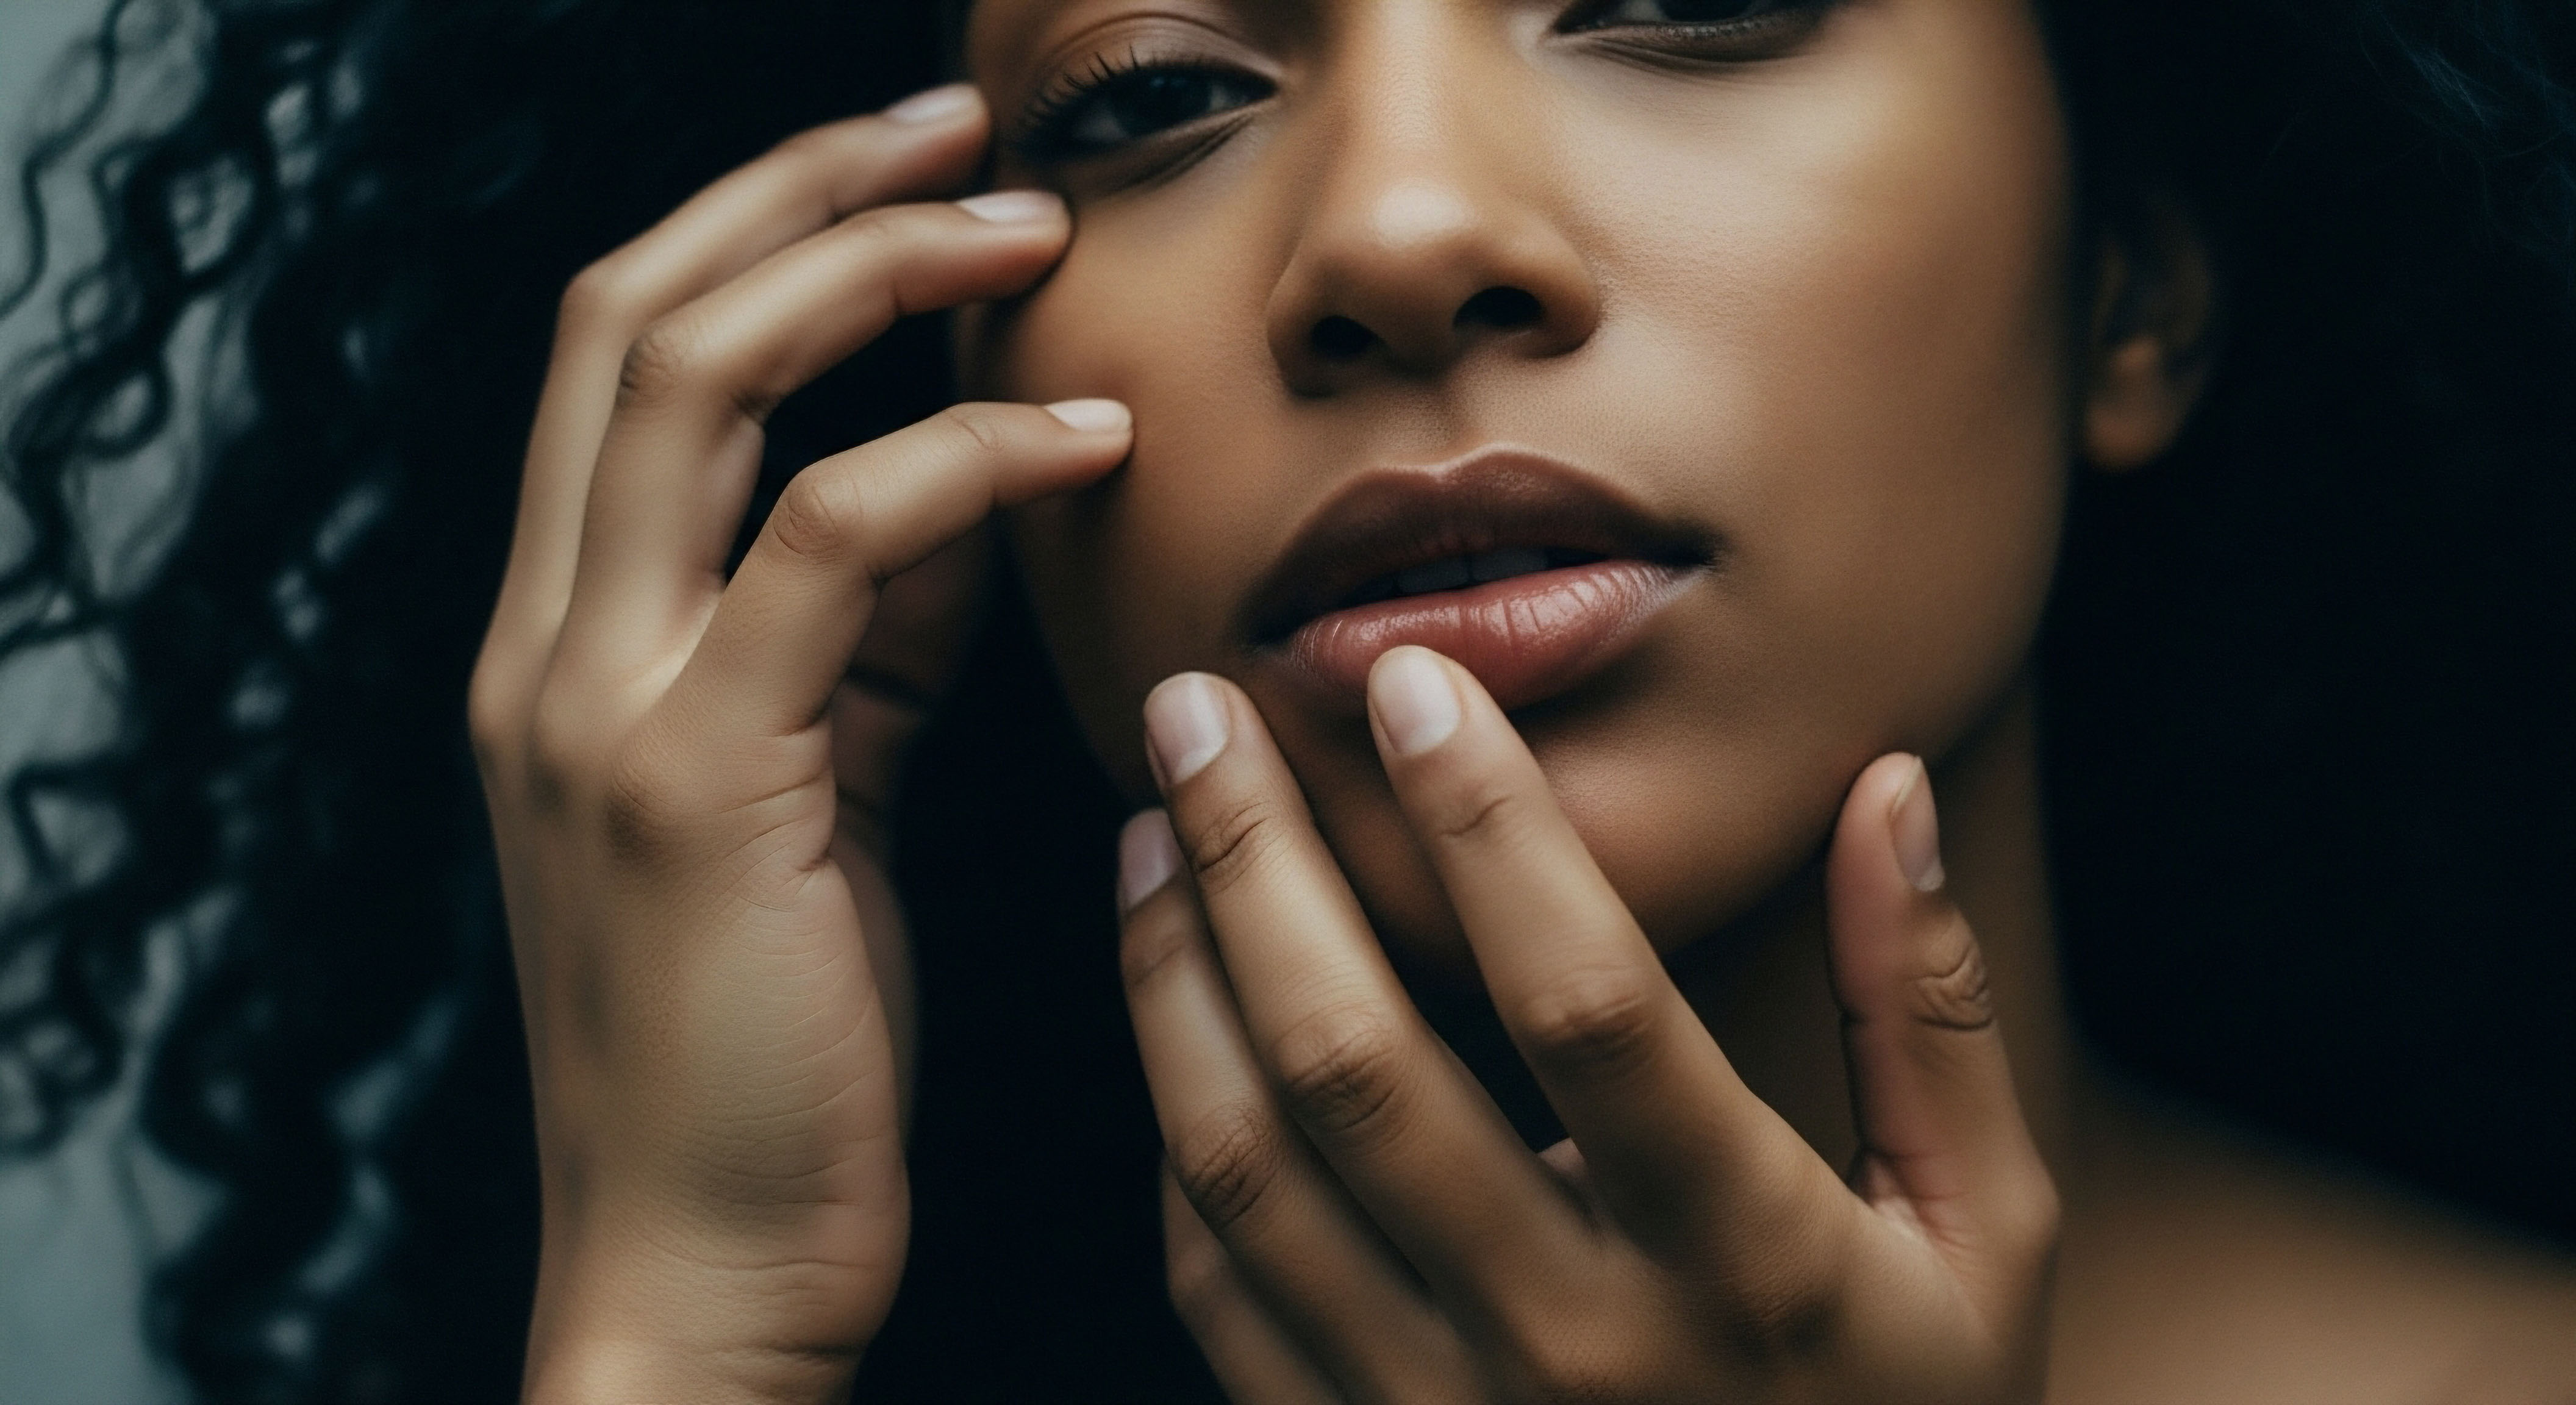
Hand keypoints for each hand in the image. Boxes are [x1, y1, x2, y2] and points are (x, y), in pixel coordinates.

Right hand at [469, 85, 1130, 1403]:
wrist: (703, 1263)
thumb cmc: (777, 1046)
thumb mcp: (814, 795)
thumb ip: (861, 635)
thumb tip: (967, 485)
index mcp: (559, 644)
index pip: (624, 359)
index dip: (763, 234)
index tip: (914, 177)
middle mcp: (542, 647)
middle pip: (630, 316)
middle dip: (799, 190)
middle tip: (964, 130)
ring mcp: (594, 705)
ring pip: (697, 383)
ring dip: (872, 270)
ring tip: (1029, 227)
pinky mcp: (692, 777)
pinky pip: (827, 541)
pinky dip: (964, 460)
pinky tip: (1089, 440)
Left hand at [1117, 646, 2057, 1403]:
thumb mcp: (1980, 1237)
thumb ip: (1925, 1013)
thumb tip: (1886, 787)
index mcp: (1742, 1261)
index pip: (1586, 1002)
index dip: (1490, 829)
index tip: (1415, 682)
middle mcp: (1572, 1342)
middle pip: (1359, 1065)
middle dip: (1258, 860)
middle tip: (1194, 707)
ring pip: (1250, 1164)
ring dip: (1173, 976)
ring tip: (1152, 830)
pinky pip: (1219, 1283)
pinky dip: (1178, 1132)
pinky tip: (1173, 1013)